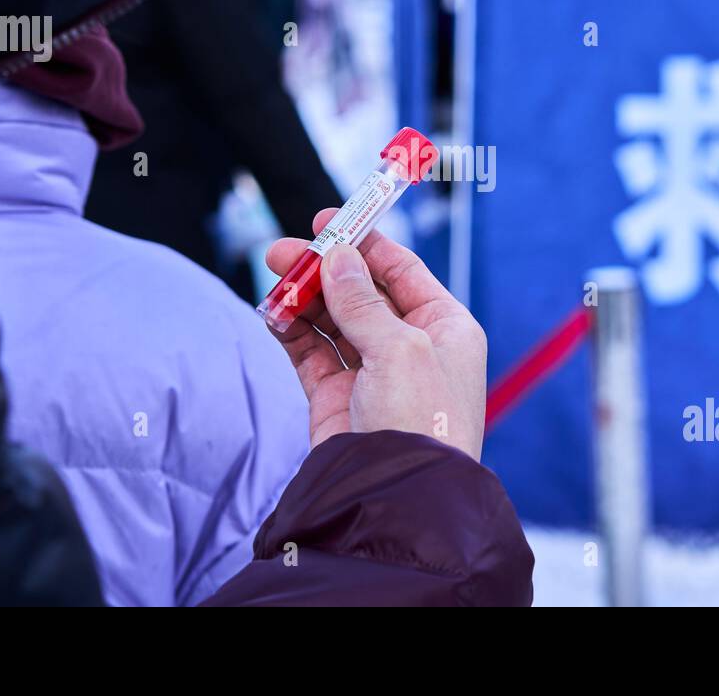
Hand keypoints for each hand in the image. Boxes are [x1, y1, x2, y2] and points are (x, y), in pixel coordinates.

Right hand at [264, 208, 486, 460]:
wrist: (399, 498)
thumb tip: (339, 256)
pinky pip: (310, 353)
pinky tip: (273, 313)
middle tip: (282, 250)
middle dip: (323, 268)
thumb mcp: (399, 348)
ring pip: (331, 320)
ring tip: (273, 276)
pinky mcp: (336, 398)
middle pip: (360, 292)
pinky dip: (291, 331)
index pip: (402, 271)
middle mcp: (410, 347)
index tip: (328, 220)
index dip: (365, 243)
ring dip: (303, 296)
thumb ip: (362, 301)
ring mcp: (371, 373)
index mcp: (445, 328)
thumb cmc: (421, 421)